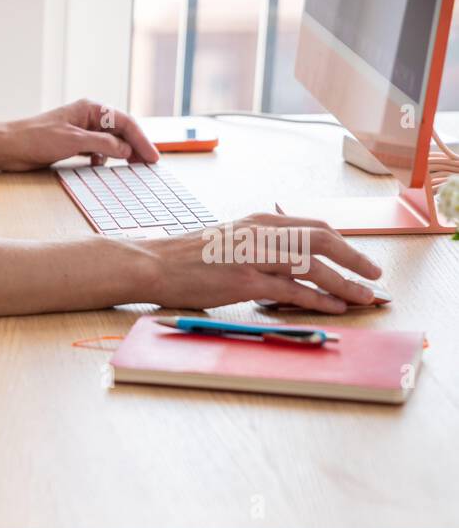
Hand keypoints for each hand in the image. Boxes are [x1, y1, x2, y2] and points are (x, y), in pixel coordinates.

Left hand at [0, 99, 160, 170]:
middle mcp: (87, 118)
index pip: (125, 122)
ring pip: (109, 142)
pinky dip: (103, 159)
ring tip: (132, 168)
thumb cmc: (36, 138)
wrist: (8, 147)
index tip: (152, 157)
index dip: (141, 140)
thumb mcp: (74, 141)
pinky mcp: (71, 145)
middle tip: (148, 165)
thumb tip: (127, 150)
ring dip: (120, 154)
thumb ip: (103, 145)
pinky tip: (101, 166)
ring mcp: (80, 132)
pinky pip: (95, 151)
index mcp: (90, 109)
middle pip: (120, 131)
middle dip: (135, 147)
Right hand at [139, 213, 382, 313]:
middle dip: (354, 257)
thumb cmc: (185, 257)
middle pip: (322, 240)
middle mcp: (260, 233)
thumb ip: (256, 245)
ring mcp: (253, 256)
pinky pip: (292, 290)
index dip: (341, 242)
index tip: (357, 256)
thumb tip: (283, 263)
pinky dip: (319, 298)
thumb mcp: (227, 240)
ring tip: (365, 296)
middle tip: (375, 273)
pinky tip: (335, 306)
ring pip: (313, 266)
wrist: (153, 264)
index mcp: (258, 221)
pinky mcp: (244, 281)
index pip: (312, 226)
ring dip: (345, 282)